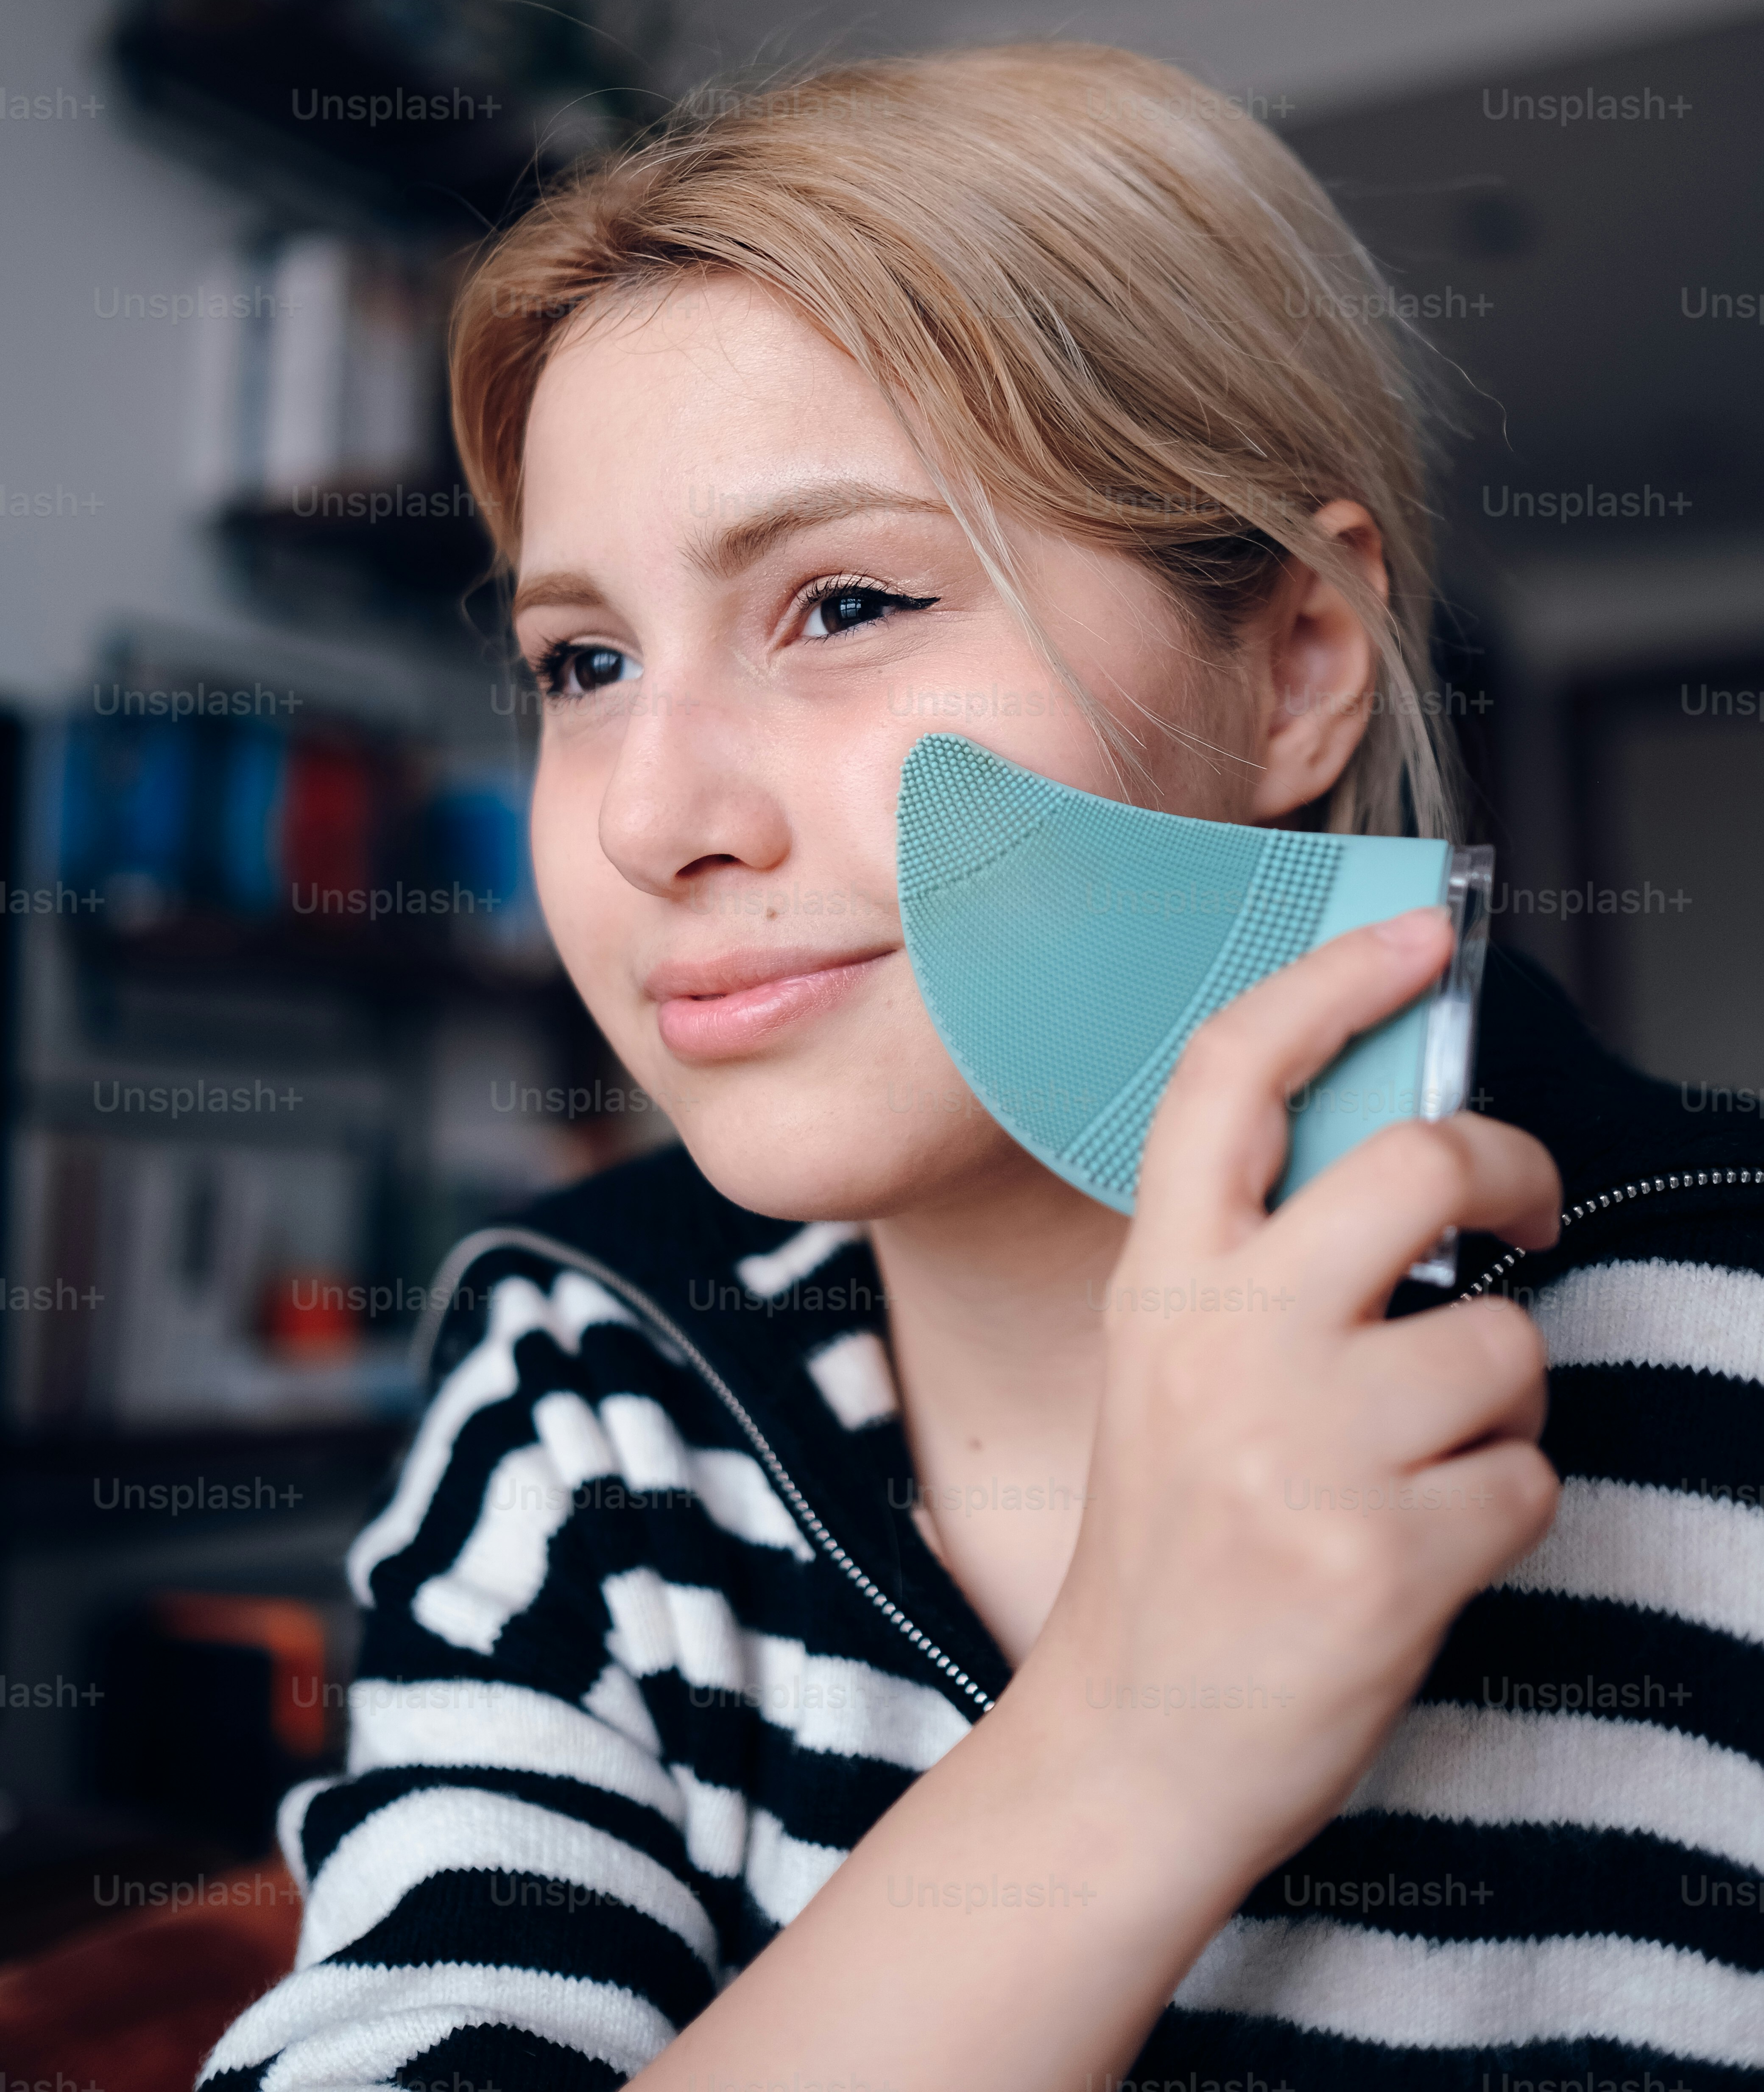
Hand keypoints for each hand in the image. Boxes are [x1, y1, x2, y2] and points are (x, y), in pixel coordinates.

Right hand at [1015, 906, 1560, 1896]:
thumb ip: (1260, 1261)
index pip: (1234, 1077)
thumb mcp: (1173, 1366)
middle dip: (1511, 1165)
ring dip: (1498, 1403)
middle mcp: (1228, 1342)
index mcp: (1163, 1283)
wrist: (1135, 1743)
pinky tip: (1423, 1550)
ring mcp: (1307, 1450)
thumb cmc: (1171, 1542)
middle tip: (1523, 1205)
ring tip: (1422, 1461)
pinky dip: (1503, 1511)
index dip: (1333, 981)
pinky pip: (1528, 1480)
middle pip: (1418, 1164)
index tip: (1418, 933)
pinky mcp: (1387, 1559)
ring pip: (1505, 1347)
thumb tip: (1408, 1158)